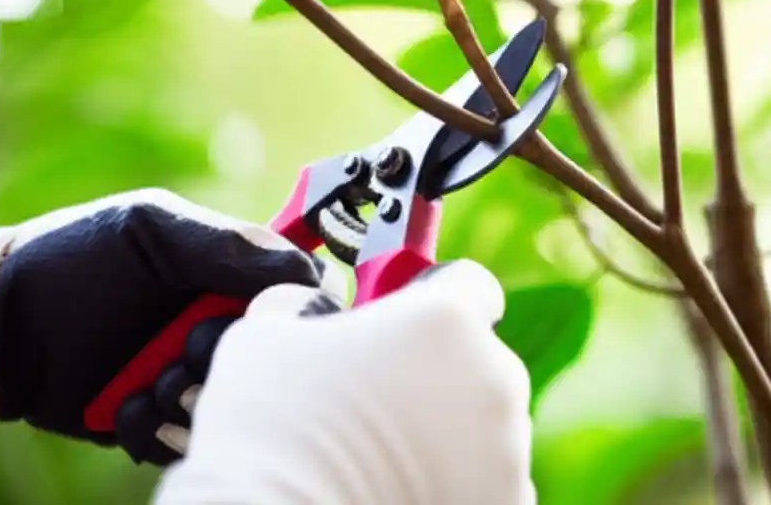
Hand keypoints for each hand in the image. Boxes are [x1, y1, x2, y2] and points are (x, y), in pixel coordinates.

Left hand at [0, 189, 337, 462]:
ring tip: (148, 378)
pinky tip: (123, 402)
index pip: (300, 298)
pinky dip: (153, 428)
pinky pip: (182, 444)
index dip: (293, 313)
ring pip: (233, 409)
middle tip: (187, 347)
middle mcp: (220, 328)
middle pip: (274, 362)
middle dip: (229, 359)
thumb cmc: (74, 258)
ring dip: (189, 396)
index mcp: (231, 276)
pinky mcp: (159, 424)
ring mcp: (190, 378)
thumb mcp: (154, 229)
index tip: (260, 316)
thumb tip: (310, 275)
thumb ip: (234, 246)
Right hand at [154, 261, 534, 504]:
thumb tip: (302, 306)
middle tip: (382, 400)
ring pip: (487, 423)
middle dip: (440, 373)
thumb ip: (301, 308)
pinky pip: (492, 479)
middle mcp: (493, 376)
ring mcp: (509, 447)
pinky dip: (460, 483)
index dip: (440, 299)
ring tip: (386, 456)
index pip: (472, 287)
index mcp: (445, 320)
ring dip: (451, 431)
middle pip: (479, 359)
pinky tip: (405, 489)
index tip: (412, 322)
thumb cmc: (268, 434)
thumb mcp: (261, 341)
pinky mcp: (509, 499)